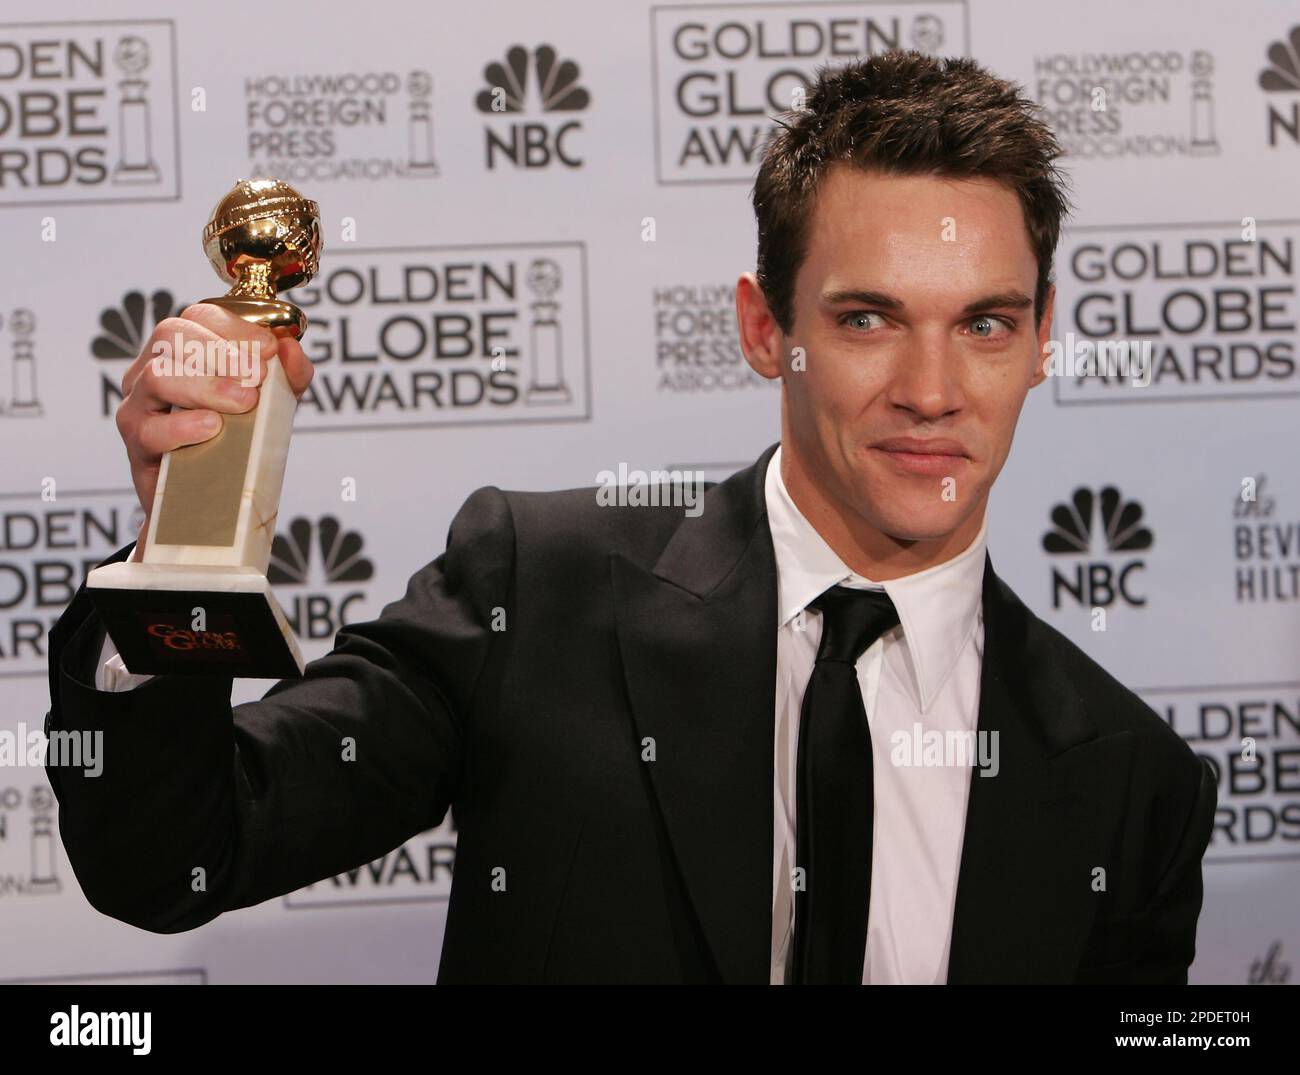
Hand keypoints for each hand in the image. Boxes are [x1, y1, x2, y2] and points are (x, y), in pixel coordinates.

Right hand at [116, 302, 314, 557]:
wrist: (213, 501)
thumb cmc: (238, 442)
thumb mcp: (273, 403)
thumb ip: (288, 376)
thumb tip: (290, 350)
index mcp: (183, 351)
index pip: (199, 316)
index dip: (235, 327)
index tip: (269, 348)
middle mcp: (154, 370)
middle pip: (169, 335)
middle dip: (219, 352)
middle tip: (256, 377)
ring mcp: (139, 406)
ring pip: (158, 376)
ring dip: (206, 386)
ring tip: (242, 403)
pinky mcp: (137, 445)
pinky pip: (150, 428)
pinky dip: (184, 426)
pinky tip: (212, 428)